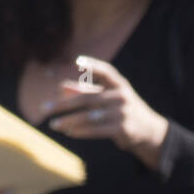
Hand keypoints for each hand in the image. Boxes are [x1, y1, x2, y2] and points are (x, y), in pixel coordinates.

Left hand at [45, 56, 168, 168]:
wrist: (148, 131)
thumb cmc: (122, 110)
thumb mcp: (107, 98)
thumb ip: (85, 91)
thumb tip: (60, 87)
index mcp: (119, 84)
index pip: (106, 71)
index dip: (92, 65)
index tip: (76, 61)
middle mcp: (121, 96)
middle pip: (87, 98)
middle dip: (63, 104)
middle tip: (44, 108)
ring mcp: (123, 113)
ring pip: (89, 116)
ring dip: (69, 121)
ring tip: (53, 124)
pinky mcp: (122, 129)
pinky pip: (96, 130)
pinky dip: (81, 131)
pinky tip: (68, 132)